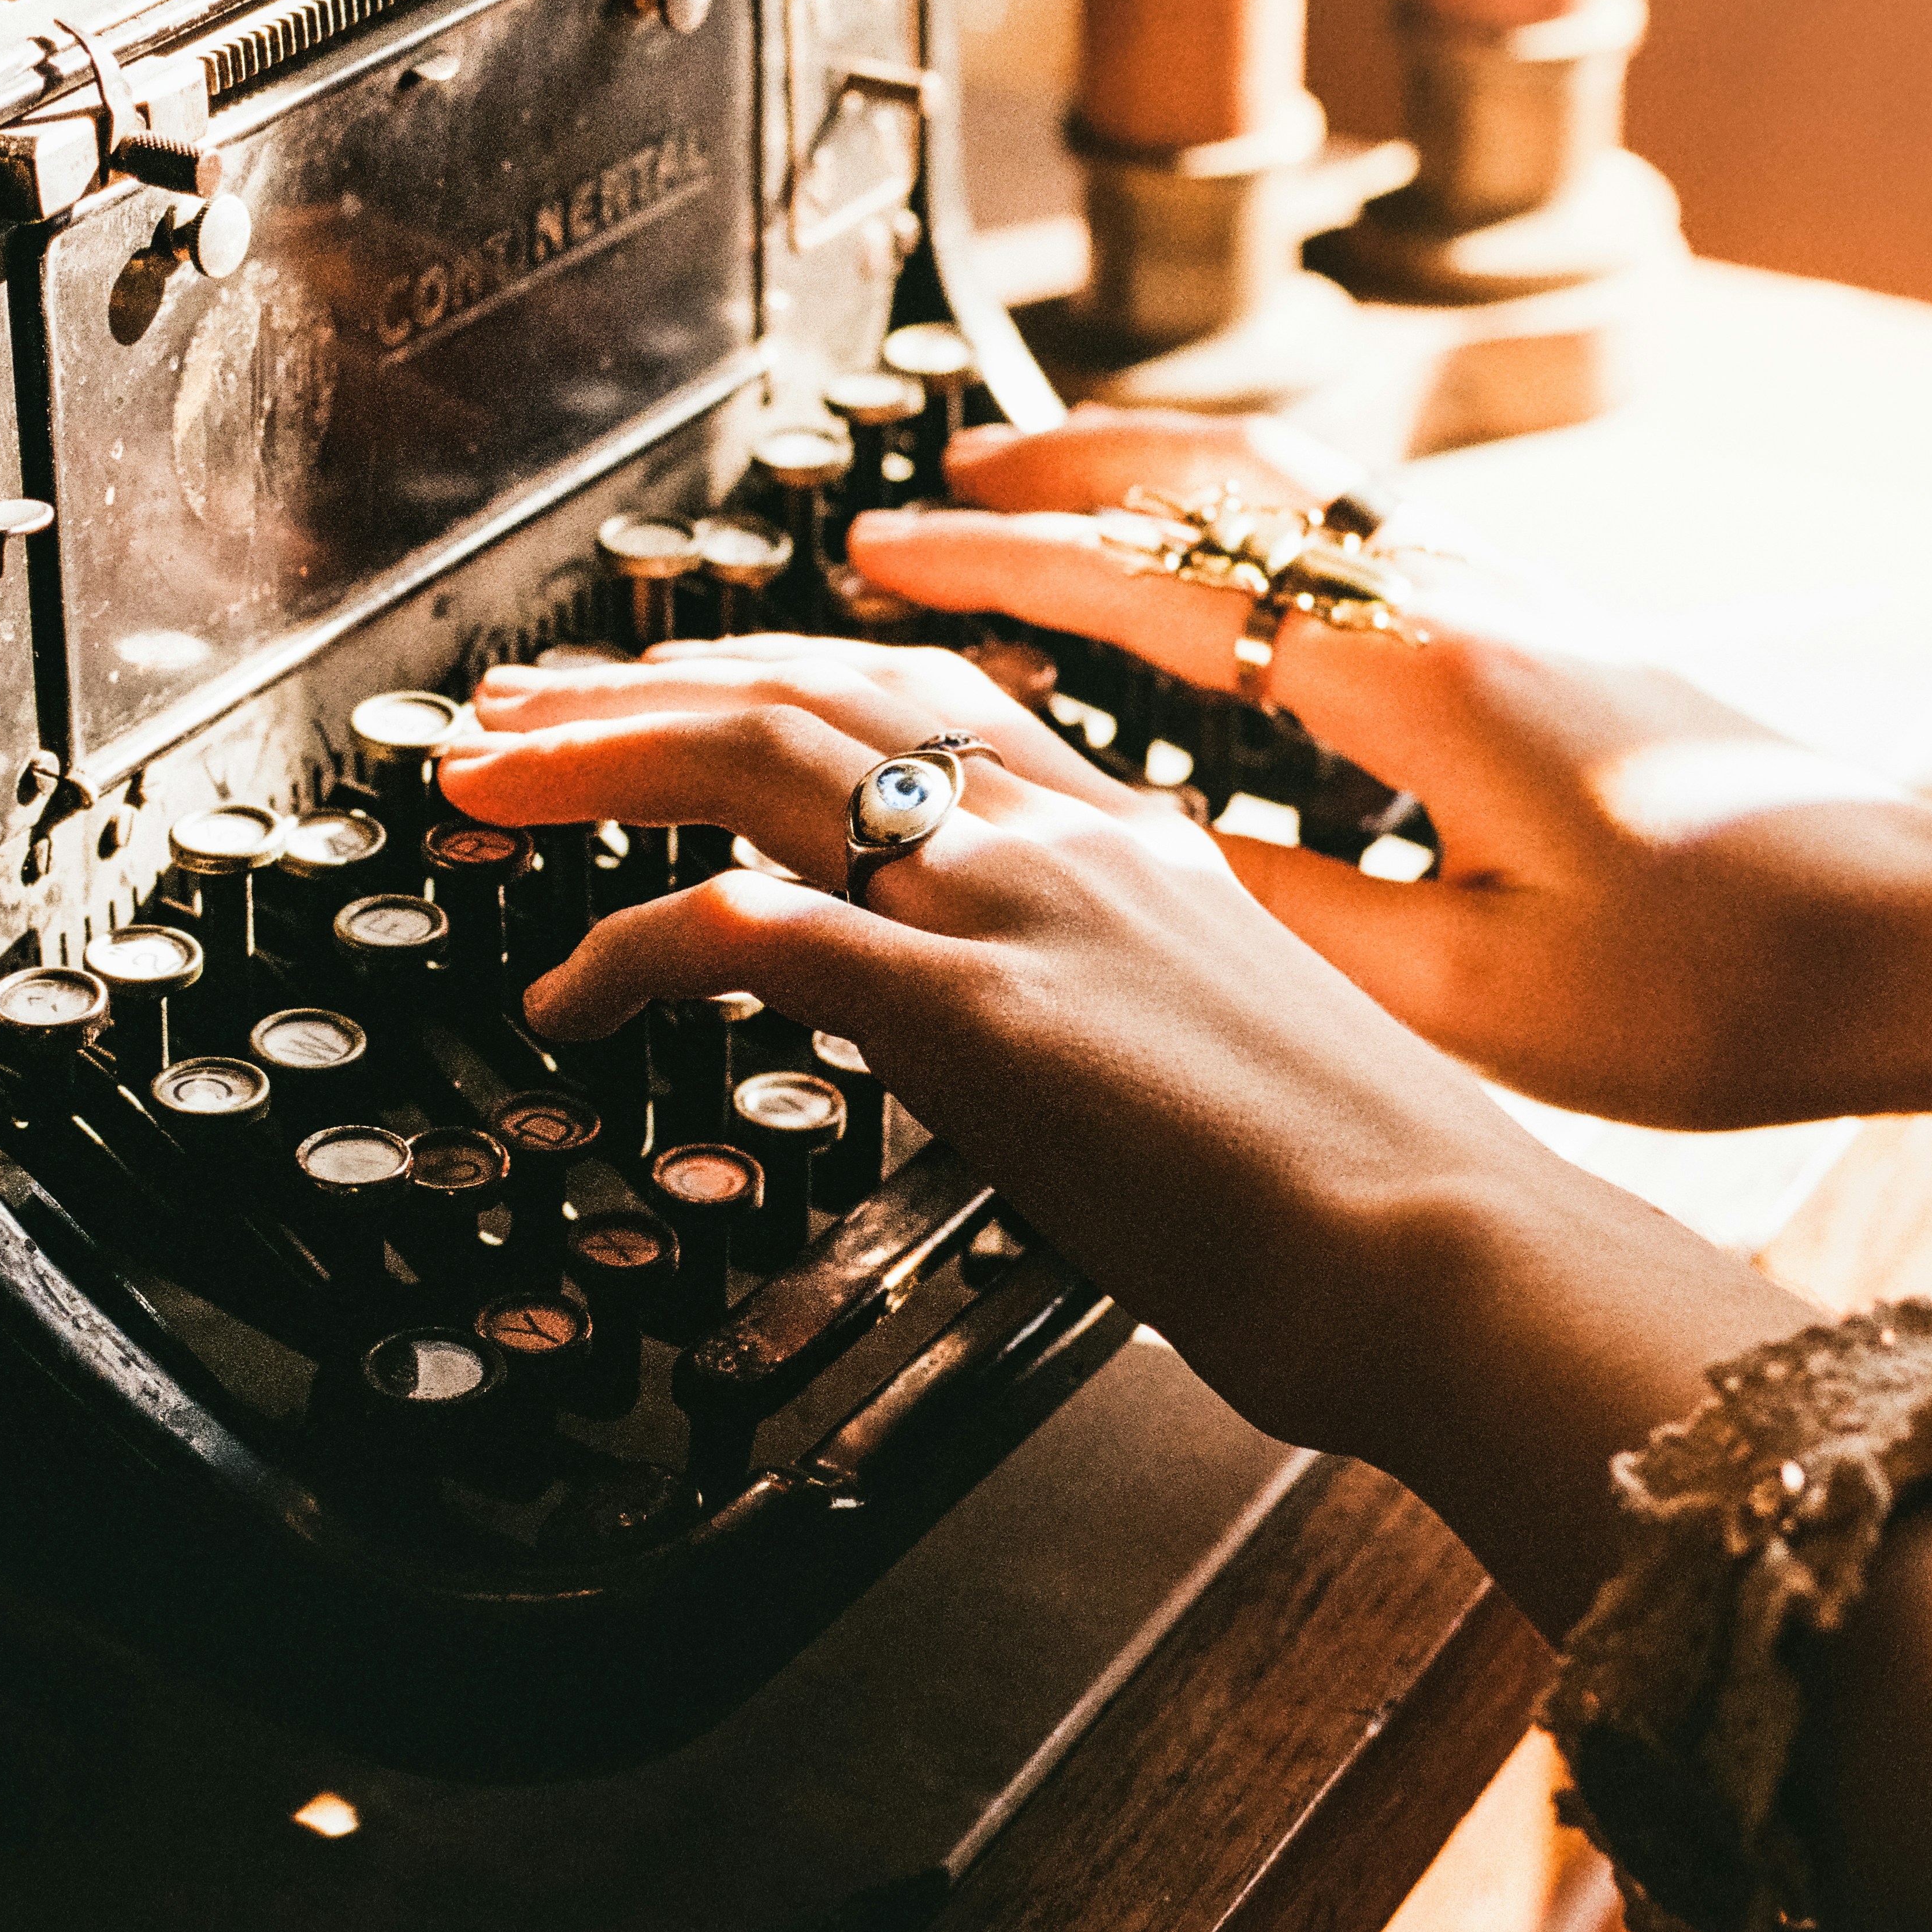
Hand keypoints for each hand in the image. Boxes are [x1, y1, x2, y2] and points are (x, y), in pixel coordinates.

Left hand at [441, 637, 1804, 1630]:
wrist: (1451, 1259)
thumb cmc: (1353, 1202)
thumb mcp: (1198, 1059)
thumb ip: (1088, 1020)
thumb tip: (1000, 1056)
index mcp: (1126, 837)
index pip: (912, 692)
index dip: (762, 672)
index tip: (655, 694)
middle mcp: (1068, 835)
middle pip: (808, 688)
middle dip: (633, 687)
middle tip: (504, 712)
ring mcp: (1020, 909)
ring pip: (762, 756)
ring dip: (596, 758)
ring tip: (479, 788)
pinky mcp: (979, 1010)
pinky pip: (751, 934)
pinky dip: (631, 951)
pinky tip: (562, 1000)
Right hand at [857, 412, 1931, 1130]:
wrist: (1921, 941)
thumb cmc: (1725, 980)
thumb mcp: (1468, 986)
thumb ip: (1286, 909)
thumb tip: (1131, 856)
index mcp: (1418, 678)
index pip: (1160, 584)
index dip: (1003, 565)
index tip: (888, 551)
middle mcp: (1452, 602)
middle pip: (1210, 482)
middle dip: (1046, 477)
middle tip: (918, 502)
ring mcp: (1495, 602)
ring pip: (1275, 496)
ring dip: (1131, 490)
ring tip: (1021, 510)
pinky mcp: (1528, 635)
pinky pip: (1331, 543)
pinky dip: (1218, 542)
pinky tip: (1186, 597)